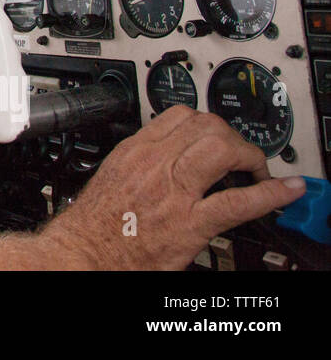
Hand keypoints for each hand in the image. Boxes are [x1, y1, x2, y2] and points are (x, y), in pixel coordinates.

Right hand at [43, 105, 306, 269]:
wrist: (84, 251)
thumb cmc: (93, 222)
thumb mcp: (113, 174)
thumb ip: (141, 162)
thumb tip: (166, 158)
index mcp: (135, 150)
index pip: (180, 115)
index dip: (207, 122)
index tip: (216, 135)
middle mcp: (155, 163)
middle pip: (207, 126)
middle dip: (231, 137)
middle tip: (239, 156)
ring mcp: (175, 191)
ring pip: (222, 149)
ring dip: (248, 156)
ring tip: (255, 170)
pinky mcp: (190, 222)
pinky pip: (237, 202)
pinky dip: (268, 194)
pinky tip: (283, 191)